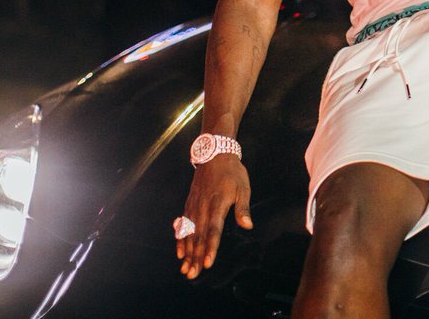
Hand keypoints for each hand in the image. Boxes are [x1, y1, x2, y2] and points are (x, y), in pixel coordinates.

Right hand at [176, 155, 252, 279]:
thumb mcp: (243, 188)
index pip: (213, 230)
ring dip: (187, 253)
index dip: (210, 247)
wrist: (214, 155)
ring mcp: (194, 206)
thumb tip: (248, 225)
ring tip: (185, 269)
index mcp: (217, 204)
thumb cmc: (232, 173)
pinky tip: (180, 252)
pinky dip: (180, 240)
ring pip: (189, 233)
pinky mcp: (189, 205)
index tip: (207, 263)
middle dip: (195, 257)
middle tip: (193, 274)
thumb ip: (243, 208)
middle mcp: (203, 207)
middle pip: (198, 236)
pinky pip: (183, 225)